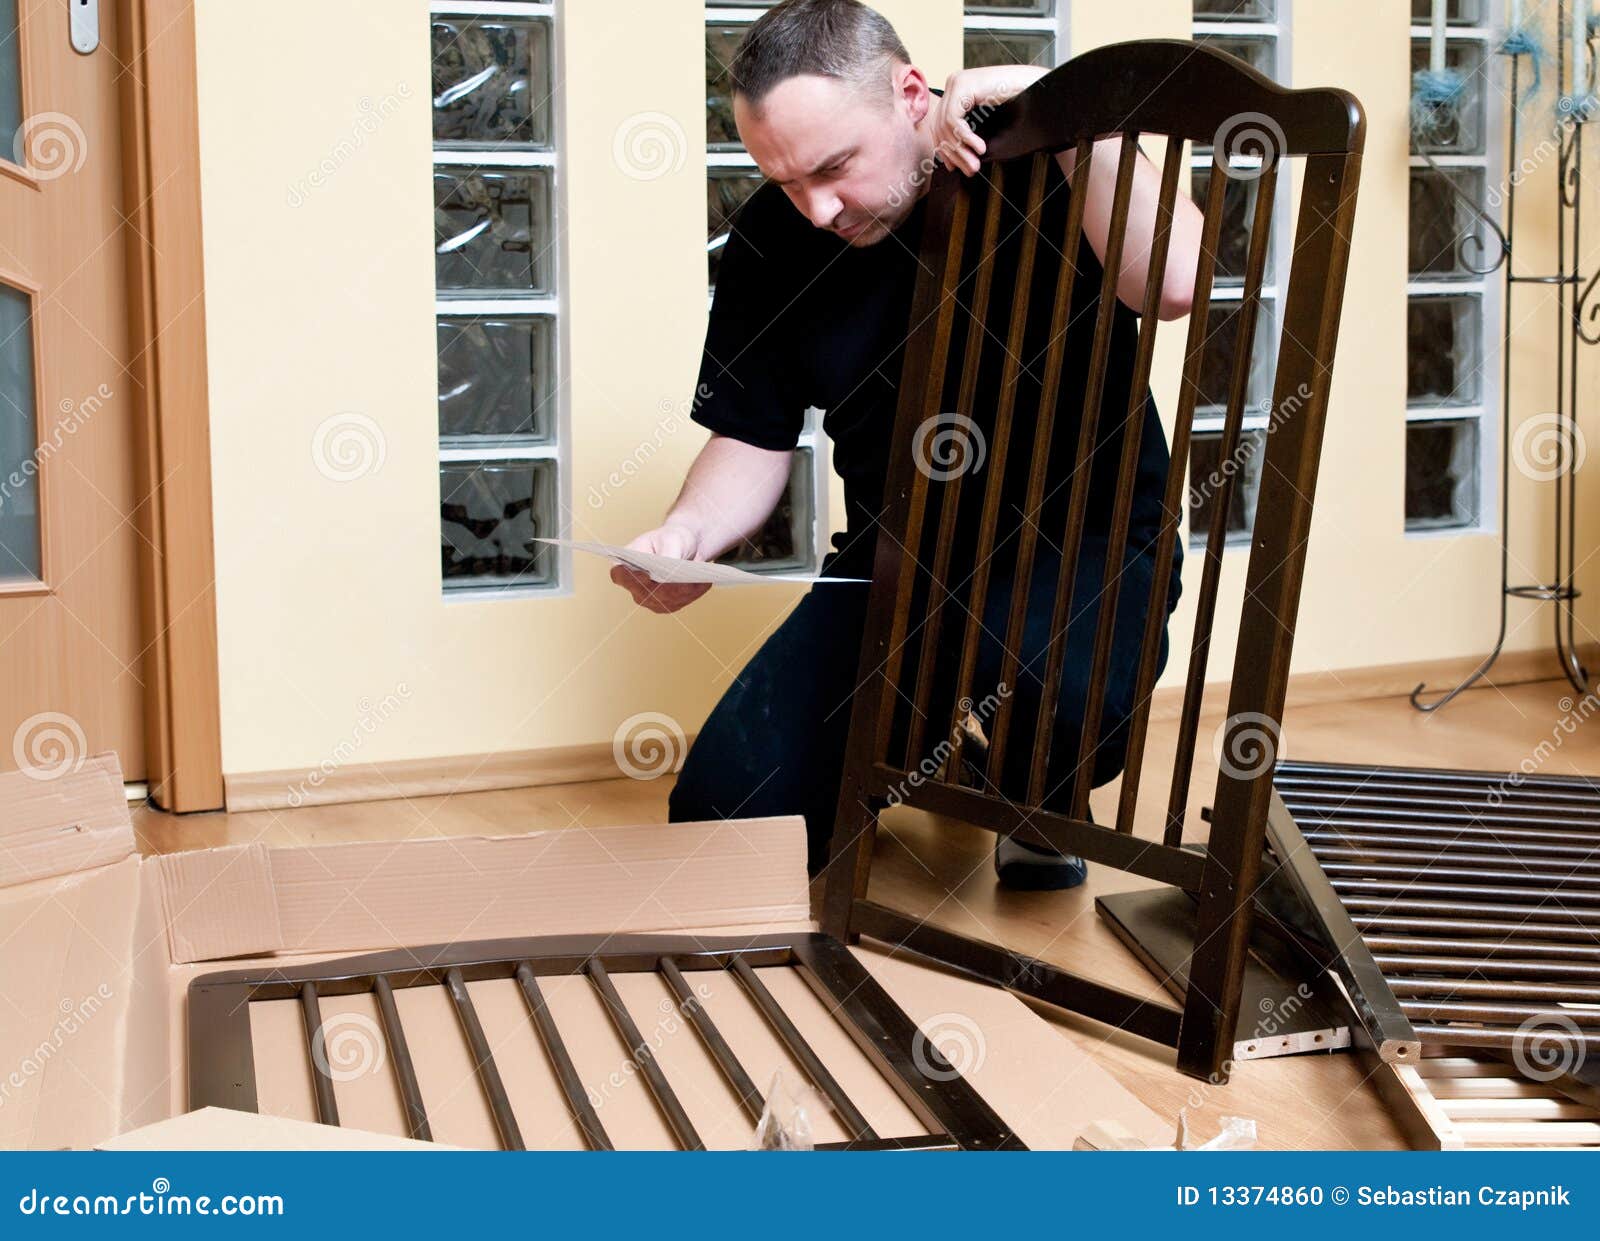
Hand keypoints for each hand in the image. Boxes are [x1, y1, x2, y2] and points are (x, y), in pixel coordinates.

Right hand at [610, 523, 712, 613]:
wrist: (682, 547)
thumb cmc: (671, 538)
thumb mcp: (670, 539)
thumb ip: (667, 555)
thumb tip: (668, 573)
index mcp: (624, 564)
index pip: (621, 575)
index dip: (631, 578)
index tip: (647, 575)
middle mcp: (633, 585)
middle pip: (647, 593)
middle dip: (669, 588)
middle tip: (687, 582)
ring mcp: (647, 598)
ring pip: (666, 601)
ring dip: (685, 591)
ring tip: (700, 579)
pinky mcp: (664, 605)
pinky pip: (679, 603)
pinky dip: (693, 594)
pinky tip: (703, 583)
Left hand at [930, 65, 1047, 174]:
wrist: (1040, 93)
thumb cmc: (1018, 113)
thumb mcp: (985, 128)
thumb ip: (964, 138)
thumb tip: (942, 159)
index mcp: (956, 91)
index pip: (940, 125)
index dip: (945, 150)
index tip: (954, 169)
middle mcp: (954, 83)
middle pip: (940, 126)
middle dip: (954, 153)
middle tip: (971, 171)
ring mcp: (957, 82)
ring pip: (945, 125)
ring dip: (961, 150)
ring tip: (976, 165)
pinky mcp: (963, 85)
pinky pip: (953, 119)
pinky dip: (965, 138)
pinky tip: (982, 148)